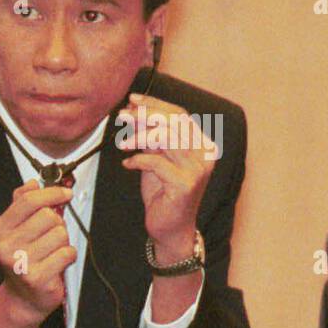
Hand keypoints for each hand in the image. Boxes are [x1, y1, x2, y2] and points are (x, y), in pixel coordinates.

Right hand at [0, 180, 75, 327]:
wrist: (22, 298)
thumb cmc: (23, 259)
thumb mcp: (16, 230)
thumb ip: (22, 204)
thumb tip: (32, 183)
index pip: (28, 201)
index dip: (51, 193)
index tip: (65, 194)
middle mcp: (6, 246)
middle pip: (48, 216)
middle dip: (57, 224)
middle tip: (51, 236)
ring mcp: (21, 263)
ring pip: (60, 234)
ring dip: (62, 242)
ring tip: (51, 252)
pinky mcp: (38, 277)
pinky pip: (67, 253)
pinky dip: (68, 257)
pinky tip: (57, 264)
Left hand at [117, 93, 214, 260]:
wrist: (169, 228)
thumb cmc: (163, 194)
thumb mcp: (156, 159)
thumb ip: (152, 139)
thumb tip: (135, 114)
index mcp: (201, 144)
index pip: (180, 115)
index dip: (156, 104)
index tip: (133, 100)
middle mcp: (205, 154)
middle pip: (175, 122)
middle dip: (146, 115)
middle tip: (123, 116)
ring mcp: (198, 169)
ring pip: (167, 139)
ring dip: (139, 137)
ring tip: (122, 143)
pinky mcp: (185, 184)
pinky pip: (157, 162)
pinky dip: (138, 159)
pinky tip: (127, 164)